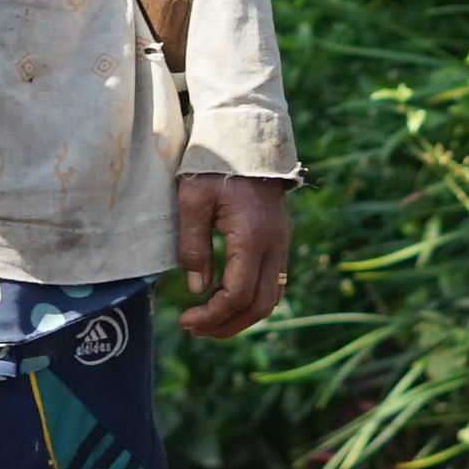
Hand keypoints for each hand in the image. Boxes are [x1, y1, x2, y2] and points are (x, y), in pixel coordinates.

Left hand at [171, 174, 293, 341]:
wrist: (247, 139)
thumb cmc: (214, 165)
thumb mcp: (192, 200)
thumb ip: (193, 245)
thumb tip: (197, 289)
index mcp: (253, 237)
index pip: (238, 295)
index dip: (213, 316)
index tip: (186, 320)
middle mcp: (275, 245)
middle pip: (260, 306)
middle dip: (226, 325)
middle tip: (193, 329)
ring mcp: (282, 244)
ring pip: (270, 299)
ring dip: (241, 318)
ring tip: (207, 323)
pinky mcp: (280, 241)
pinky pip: (272, 284)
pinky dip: (251, 301)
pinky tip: (226, 302)